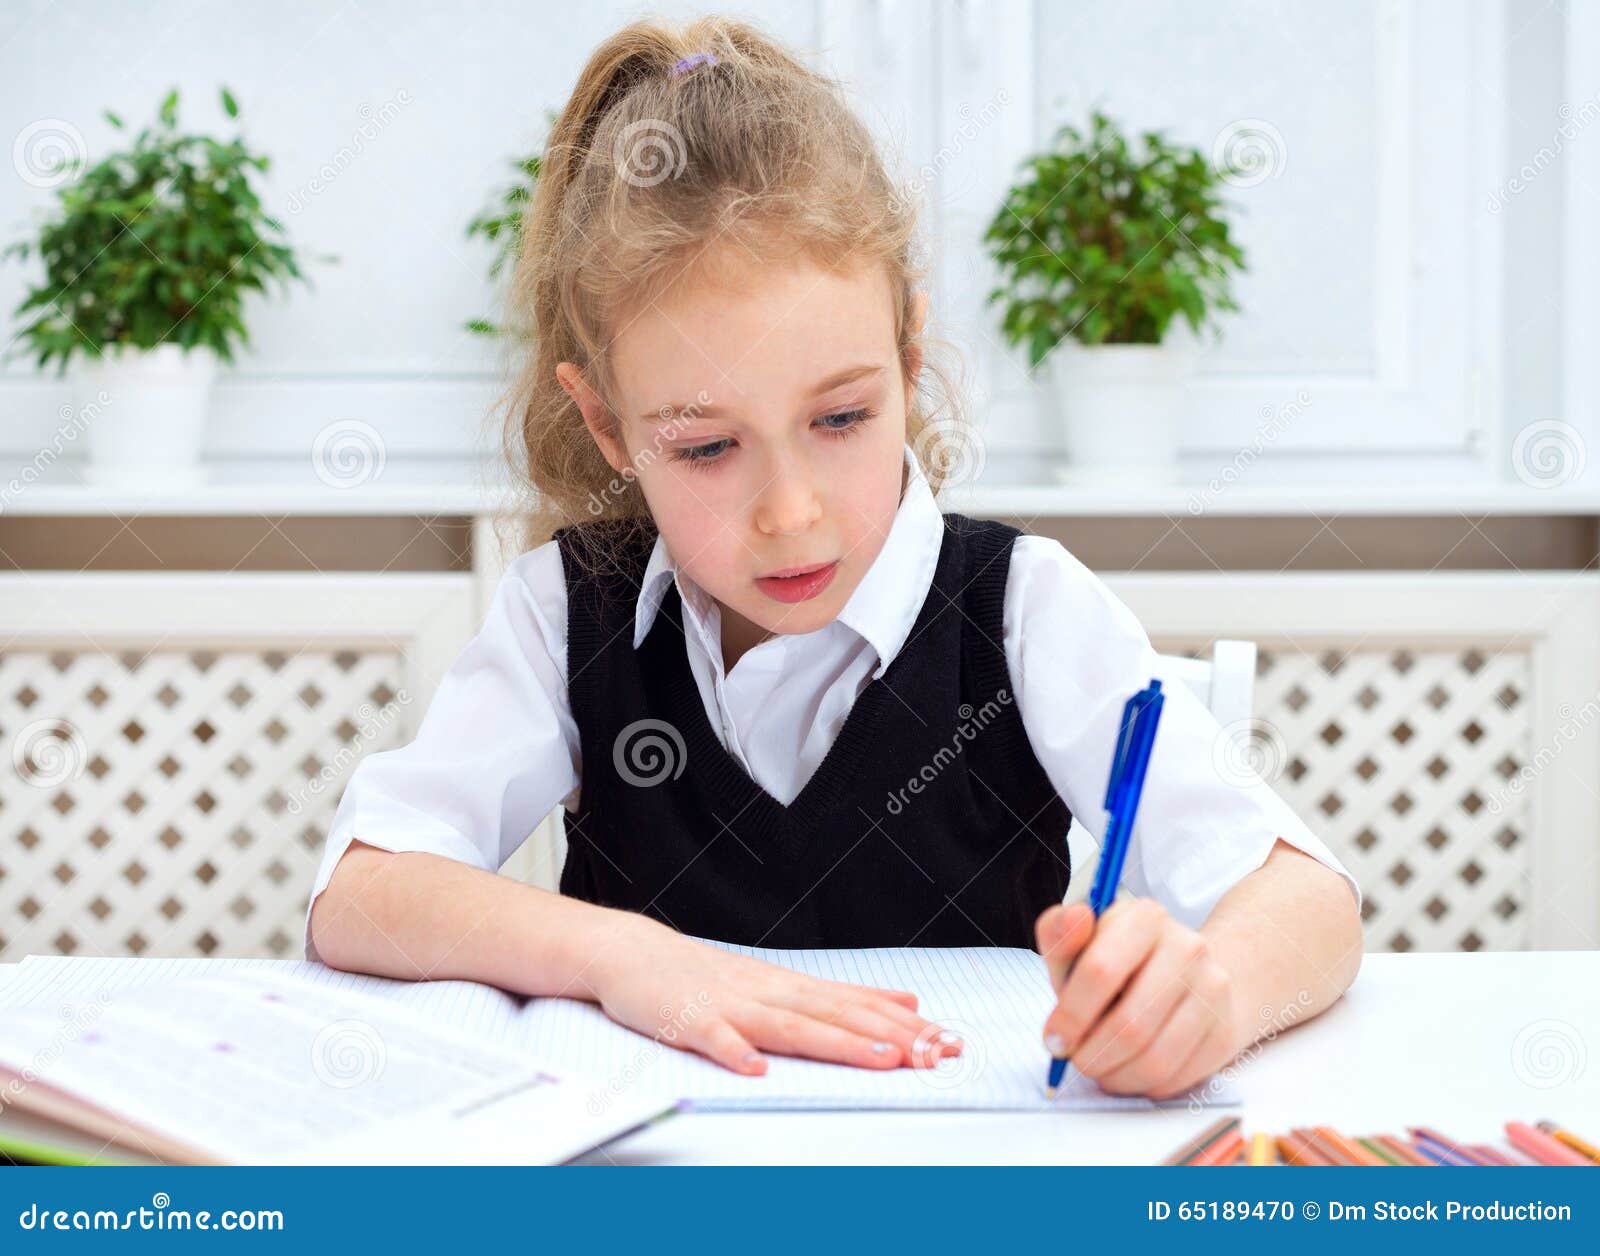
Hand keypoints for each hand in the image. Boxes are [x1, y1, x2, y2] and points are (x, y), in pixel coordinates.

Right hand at [588, 914, 961, 1075]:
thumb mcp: (782, 981)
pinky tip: (756, 1070)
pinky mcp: (689, 1020)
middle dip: (890, 1036)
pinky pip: (714, 1038)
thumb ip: (840, 998)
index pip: (858, 1006)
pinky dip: (734, 1052)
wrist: (634, 954)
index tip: (948, 1042)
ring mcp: (730, 1005)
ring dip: (836, 1043)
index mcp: (793, 987)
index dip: (905, 1026)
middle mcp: (770, 992)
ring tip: (879, 1060)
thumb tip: (904, 1003)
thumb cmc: (707, 976)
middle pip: (837, 1016)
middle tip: (935, 1053)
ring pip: (789, 1025)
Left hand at [1034, 898, 1235, 1098]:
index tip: (1054, 1039)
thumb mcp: (1082, 945)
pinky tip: (1130, 1069)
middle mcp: (1188, 948)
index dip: (1071, 1015)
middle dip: (1092, 1054)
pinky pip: (1177, 1077)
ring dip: (1116, 1077)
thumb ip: (1061, 934)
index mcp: (1146, 917)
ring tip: (1099, 1068)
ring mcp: (1213, 990)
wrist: (1188, 976)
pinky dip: (1143, 1085)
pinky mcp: (1224, 1030)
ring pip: (1156, 1059)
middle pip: (1130, 1024)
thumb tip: (1074, 918)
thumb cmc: (1120, 963)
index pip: (1101, 971)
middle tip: (1077, 1061)